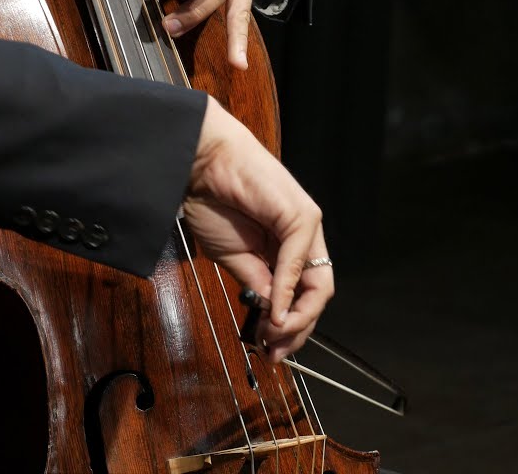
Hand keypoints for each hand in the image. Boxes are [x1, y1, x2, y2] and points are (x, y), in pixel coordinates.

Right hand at [184, 97, 332, 362]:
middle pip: (317, 294)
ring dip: (296, 317)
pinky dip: (286, 291)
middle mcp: (303, 238)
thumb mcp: (234, 259)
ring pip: (318, 284)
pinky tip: (272, 310)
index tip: (270, 348)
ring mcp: (307, 227)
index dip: (291, 326)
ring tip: (274, 335)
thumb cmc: (212, 201)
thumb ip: (258, 284)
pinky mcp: (302, 216)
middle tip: (276, 351)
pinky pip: (298, 262)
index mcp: (287, 248)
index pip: (303, 295)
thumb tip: (272, 319)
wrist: (200, 166)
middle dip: (298, 329)